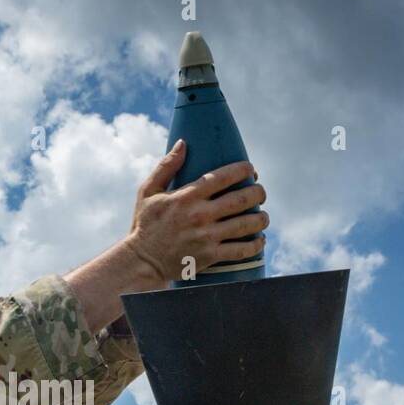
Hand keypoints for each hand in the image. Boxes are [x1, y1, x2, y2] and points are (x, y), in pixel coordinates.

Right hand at [123, 139, 267, 283]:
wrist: (141, 261)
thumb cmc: (145, 224)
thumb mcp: (148, 192)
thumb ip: (166, 166)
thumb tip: (184, 143)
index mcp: (187, 196)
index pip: (225, 176)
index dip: (245, 170)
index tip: (250, 171)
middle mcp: (200, 214)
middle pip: (243, 198)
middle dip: (258, 193)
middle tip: (259, 193)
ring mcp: (207, 236)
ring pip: (247, 224)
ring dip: (261, 218)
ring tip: (262, 216)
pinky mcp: (210, 256)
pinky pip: (241, 250)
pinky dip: (255, 244)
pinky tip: (259, 239)